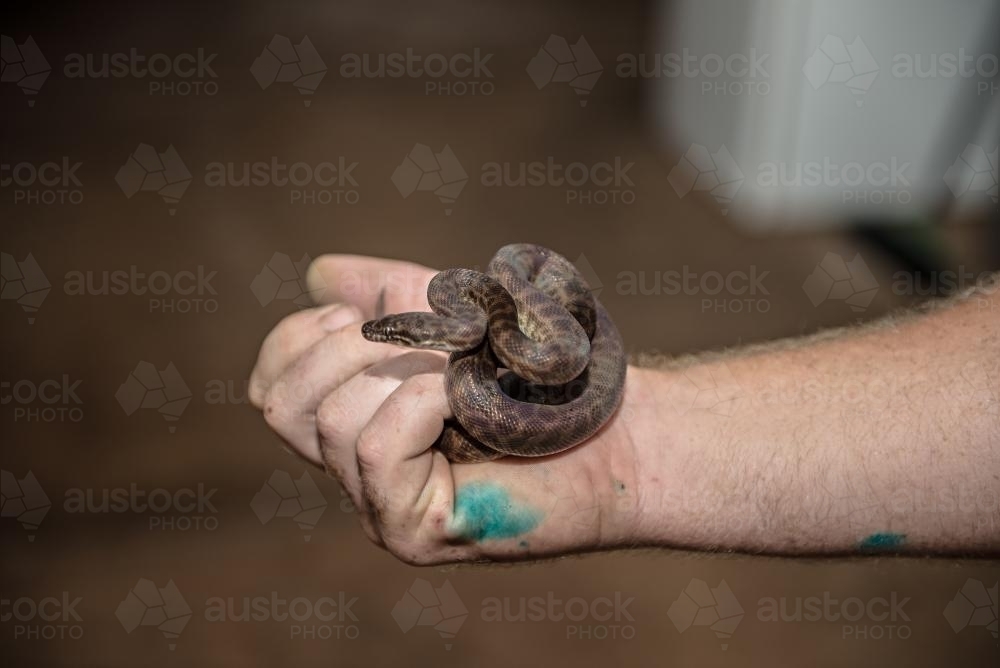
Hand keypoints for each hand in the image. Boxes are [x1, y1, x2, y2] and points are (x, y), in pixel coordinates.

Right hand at [249, 254, 648, 563]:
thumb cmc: (542, 372)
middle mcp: (358, 472)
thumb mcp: (451, 315)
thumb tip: (319, 272)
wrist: (618, 424)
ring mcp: (382, 509)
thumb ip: (386, 292)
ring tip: (463, 371)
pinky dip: (422, 400)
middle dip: (346, 349)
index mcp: (358, 421)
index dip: (296, 337)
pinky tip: (468, 399)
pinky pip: (375, 449)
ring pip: (332, 421)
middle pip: (280, 406)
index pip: (270, 388)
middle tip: (426, 340)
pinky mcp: (414, 531)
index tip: (359, 313)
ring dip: (401, 370)